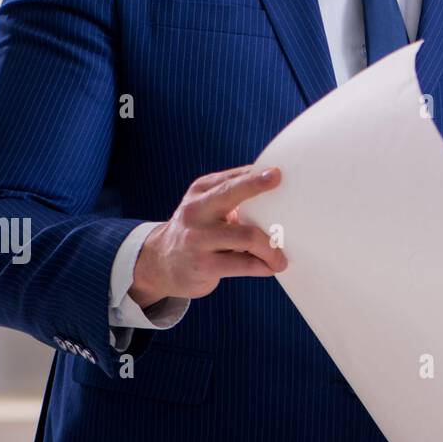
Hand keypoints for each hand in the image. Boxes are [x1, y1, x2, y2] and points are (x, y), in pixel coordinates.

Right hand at [129, 165, 288, 308]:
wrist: (160, 263)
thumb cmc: (197, 230)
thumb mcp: (206, 205)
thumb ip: (232, 193)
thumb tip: (275, 183)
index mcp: (201, 191)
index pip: (231, 178)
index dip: (256, 176)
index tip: (277, 173)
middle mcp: (196, 210)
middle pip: (231, 194)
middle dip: (256, 188)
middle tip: (283, 191)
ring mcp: (198, 239)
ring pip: (247, 236)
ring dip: (271, 248)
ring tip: (280, 258)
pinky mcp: (203, 265)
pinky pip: (243, 264)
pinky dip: (262, 266)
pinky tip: (269, 268)